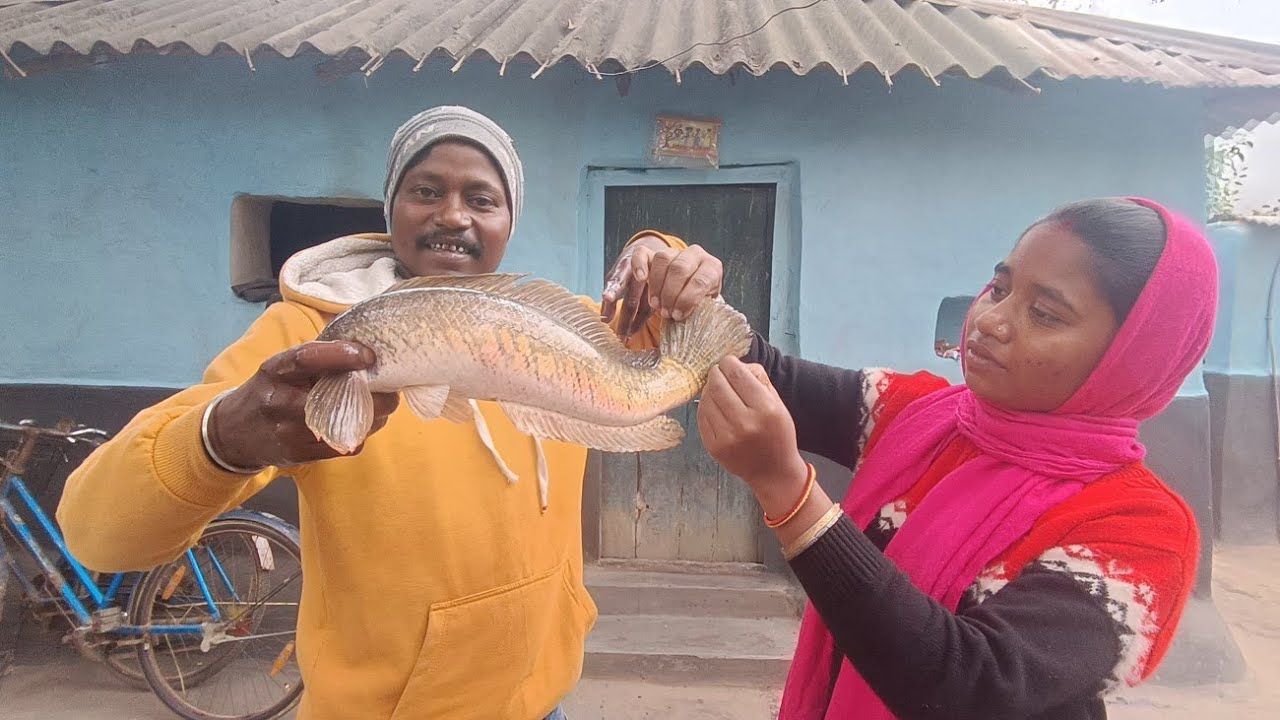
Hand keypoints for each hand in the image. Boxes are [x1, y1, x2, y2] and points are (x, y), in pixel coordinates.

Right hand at [208, 341, 398, 468]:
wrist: (235, 431)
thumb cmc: (273, 389)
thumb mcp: (283, 367)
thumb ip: (318, 358)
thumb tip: (366, 345)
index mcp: (275, 370)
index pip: (305, 358)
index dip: (339, 354)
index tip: (368, 355)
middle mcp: (277, 400)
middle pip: (327, 399)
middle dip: (369, 395)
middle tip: (392, 388)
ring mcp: (285, 431)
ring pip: (340, 427)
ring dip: (371, 418)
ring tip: (385, 406)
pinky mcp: (297, 455)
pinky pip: (340, 446)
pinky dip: (360, 434)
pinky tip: (366, 423)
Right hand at [602, 235, 723, 336]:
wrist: (687, 289)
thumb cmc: (697, 304)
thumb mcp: (703, 308)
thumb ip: (697, 312)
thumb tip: (689, 329)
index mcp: (712, 268)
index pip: (700, 281)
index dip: (687, 300)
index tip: (678, 316)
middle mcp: (695, 254)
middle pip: (680, 269)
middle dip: (670, 294)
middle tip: (665, 313)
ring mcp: (674, 251)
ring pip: (662, 259)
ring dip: (656, 285)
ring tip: (655, 305)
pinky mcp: (653, 253)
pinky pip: (643, 253)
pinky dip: (639, 265)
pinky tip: (640, 279)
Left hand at [697, 356, 808, 508]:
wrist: (773, 472)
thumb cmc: (778, 434)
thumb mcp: (778, 404)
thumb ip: (759, 380)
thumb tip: (736, 363)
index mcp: (765, 409)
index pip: (737, 374)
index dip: (729, 363)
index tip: (728, 362)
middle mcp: (745, 423)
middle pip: (718, 384)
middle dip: (716, 373)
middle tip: (718, 372)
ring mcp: (726, 437)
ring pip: (706, 399)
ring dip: (709, 389)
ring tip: (717, 388)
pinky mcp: (714, 447)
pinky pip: (702, 416)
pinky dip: (705, 405)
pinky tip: (714, 404)